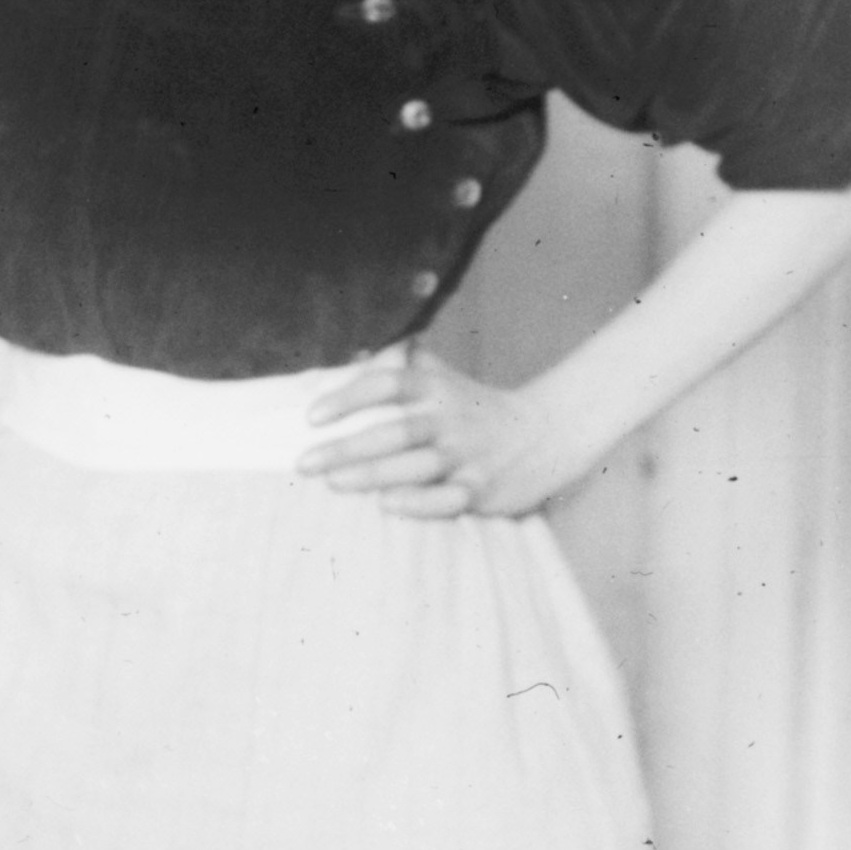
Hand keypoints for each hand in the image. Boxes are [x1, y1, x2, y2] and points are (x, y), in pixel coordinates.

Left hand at [298, 345, 606, 522]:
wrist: (546, 434)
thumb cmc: (475, 409)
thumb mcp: (444, 379)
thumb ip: (403, 364)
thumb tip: (358, 344)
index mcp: (435, 389)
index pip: (387, 385)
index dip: (348, 398)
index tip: (311, 417)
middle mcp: (449, 420)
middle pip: (394, 431)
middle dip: (346, 447)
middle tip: (304, 462)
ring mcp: (466, 456)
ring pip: (416, 465)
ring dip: (373, 474)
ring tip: (334, 482)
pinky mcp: (481, 489)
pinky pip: (447, 499)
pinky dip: (418, 503)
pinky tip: (387, 505)